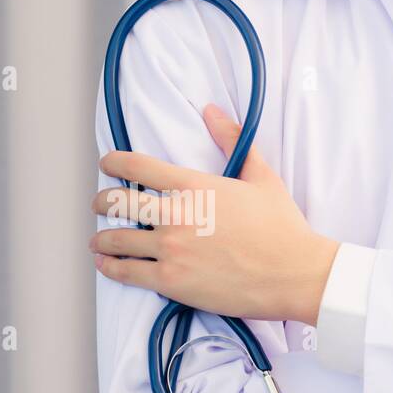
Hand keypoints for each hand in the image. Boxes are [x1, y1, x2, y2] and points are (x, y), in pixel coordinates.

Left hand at [90, 104, 339, 324]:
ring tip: (98, 240)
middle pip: (117, 202)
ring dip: (102, 238)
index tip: (107, 164)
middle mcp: (175, 215)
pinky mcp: (171, 282)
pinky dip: (111, 268)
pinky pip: (127, 272)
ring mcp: (170, 249)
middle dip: (102, 201)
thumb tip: (213, 111)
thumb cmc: (280, 226)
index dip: (114, 162)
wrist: (293, 273)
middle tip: (100, 204)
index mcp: (193, 185)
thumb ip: (232, 140)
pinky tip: (106, 264)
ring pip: (116, 239)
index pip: (137, 166)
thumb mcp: (260, 175)